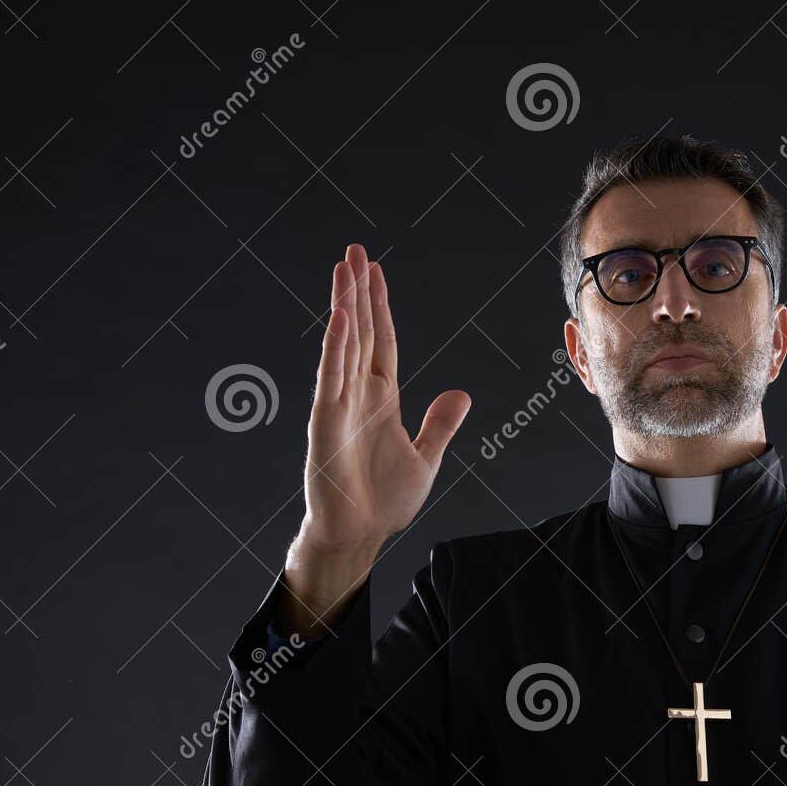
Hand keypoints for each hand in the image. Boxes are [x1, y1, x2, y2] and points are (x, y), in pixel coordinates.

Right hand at [303, 243, 469, 548]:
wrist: (358, 535)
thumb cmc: (384, 501)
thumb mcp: (426, 458)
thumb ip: (440, 424)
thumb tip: (460, 393)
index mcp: (381, 400)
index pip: (382, 342)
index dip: (380, 307)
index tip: (376, 271)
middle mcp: (357, 395)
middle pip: (359, 332)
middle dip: (358, 291)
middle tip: (354, 250)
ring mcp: (339, 405)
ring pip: (343, 345)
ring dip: (344, 305)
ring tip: (344, 268)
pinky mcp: (326, 423)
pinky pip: (331, 378)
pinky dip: (336, 348)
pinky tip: (341, 317)